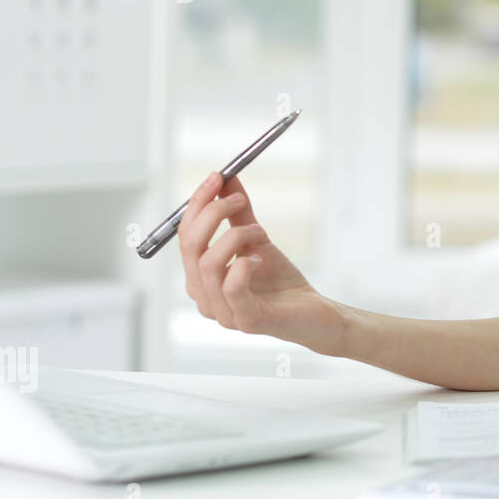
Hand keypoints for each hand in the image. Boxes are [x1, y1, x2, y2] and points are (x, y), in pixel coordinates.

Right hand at [178, 171, 344, 355]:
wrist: (313, 312)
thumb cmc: (281, 281)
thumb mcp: (256, 240)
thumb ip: (238, 213)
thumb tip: (227, 179)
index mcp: (200, 278)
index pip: (184, 235)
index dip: (198, 204)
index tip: (218, 177)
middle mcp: (204, 297)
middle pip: (189, 247)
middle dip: (212, 213)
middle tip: (238, 199)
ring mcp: (223, 312)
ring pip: (208, 264)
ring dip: (235, 236)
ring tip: (260, 232)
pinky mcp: (247, 321)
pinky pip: (232, 286)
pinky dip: (244, 263)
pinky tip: (260, 258)